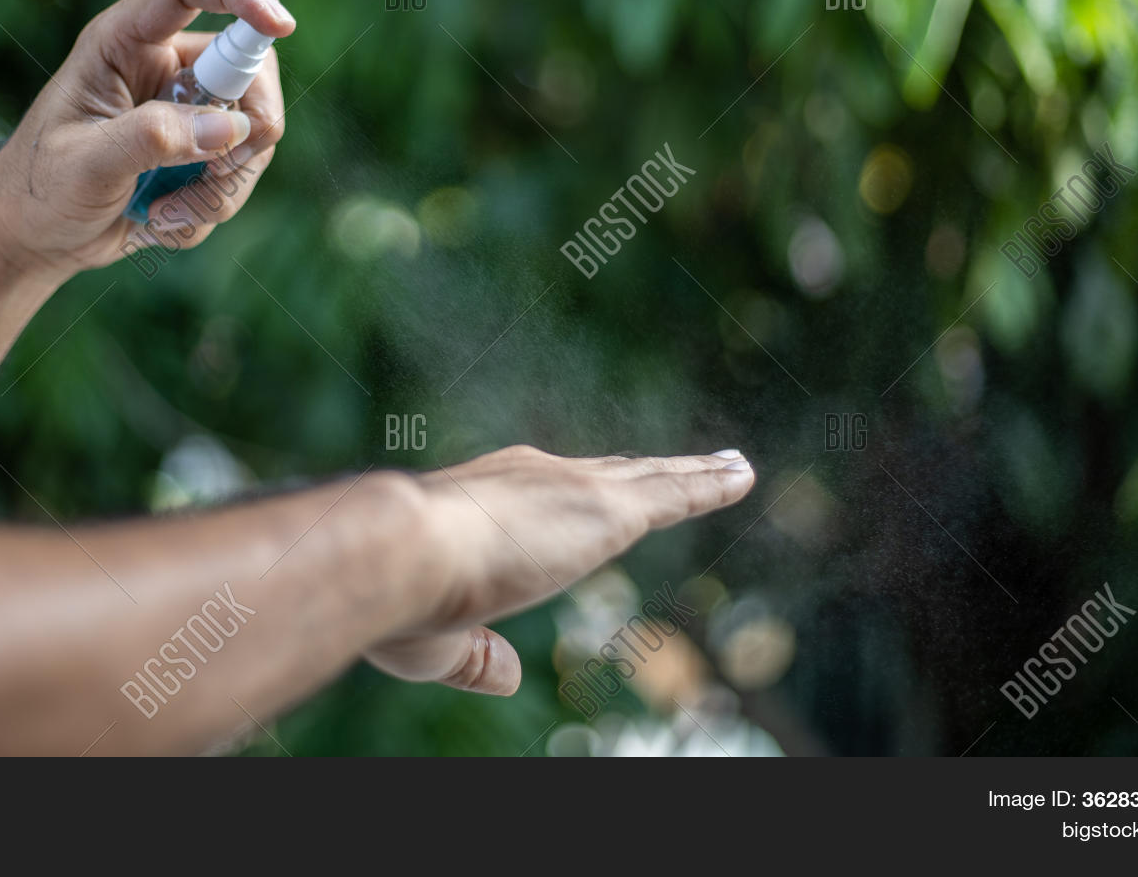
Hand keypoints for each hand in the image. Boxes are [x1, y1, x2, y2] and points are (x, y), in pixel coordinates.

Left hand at [0, 0, 295, 274]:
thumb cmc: (39, 190)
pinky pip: (241, 174)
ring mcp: (188, 109)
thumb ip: (152, 138)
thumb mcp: (85, 165)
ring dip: (221, 188)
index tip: (279, 23)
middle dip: (249, 132)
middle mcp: (162, 66)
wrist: (34, 238)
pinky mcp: (201, 151)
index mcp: (123, 43)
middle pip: (249, 68)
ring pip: (254, 133)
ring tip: (161, 213)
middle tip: (216, 175)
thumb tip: (229, 128)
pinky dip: (210, 208)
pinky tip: (160, 220)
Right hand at [365, 445, 753, 695]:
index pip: (551, 495)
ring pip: (648, 477)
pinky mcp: (603, 508)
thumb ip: (482, 656)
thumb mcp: (443, 639)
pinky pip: (672, 493)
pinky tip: (741, 477)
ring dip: (693, 472)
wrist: (397, 552)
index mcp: (487, 499)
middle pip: (609, 473)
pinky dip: (708, 484)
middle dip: (648, 471)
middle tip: (693, 463)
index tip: (612, 489)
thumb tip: (509, 674)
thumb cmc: (398, 598)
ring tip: (735, 467)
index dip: (586, 494)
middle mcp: (532, 477)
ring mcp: (569, 487)